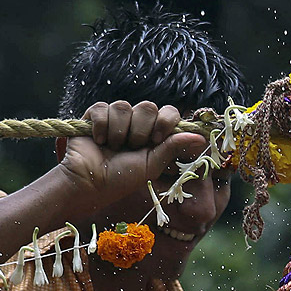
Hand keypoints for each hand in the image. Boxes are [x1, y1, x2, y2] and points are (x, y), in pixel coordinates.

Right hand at [59, 100, 207, 204]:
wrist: (91, 183)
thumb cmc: (121, 179)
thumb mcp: (151, 165)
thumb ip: (172, 147)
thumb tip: (200, 137)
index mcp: (153, 134)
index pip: (168, 113)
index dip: (165, 122)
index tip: (156, 139)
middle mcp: (136, 123)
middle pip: (148, 106)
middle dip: (141, 129)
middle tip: (132, 147)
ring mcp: (116, 118)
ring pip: (124, 106)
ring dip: (119, 131)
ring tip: (112, 148)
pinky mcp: (95, 115)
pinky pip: (103, 108)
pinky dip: (101, 126)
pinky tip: (99, 141)